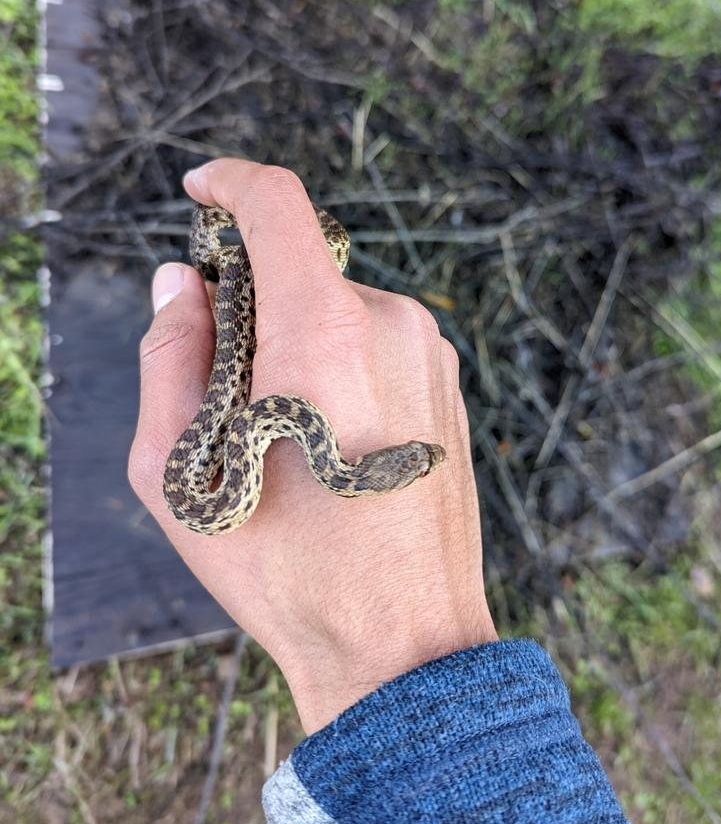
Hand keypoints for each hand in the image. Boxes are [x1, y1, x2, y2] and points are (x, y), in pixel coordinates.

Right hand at [128, 159, 495, 733]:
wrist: (404, 641)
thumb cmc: (288, 567)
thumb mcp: (181, 469)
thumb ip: (169, 354)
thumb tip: (177, 285)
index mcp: (323, 330)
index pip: (278, 205)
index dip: (229, 182)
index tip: (200, 190)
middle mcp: (391, 323)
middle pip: (299, 270)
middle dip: (249, 308)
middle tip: (229, 396)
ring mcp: (430, 351)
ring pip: (336, 310)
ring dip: (296, 346)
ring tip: (284, 440)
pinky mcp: (447, 382)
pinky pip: (375, 343)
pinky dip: (337, 366)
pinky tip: (328, 446)